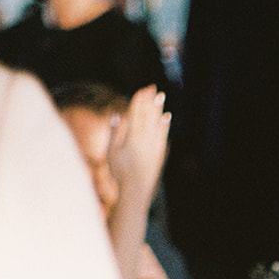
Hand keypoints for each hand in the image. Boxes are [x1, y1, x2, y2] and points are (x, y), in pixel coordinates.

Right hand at [107, 85, 168, 211]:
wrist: (135, 191)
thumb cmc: (119, 172)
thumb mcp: (111, 152)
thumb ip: (115, 132)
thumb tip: (117, 116)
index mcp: (133, 137)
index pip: (137, 113)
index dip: (139, 100)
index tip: (142, 90)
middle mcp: (146, 139)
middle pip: (149, 115)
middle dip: (150, 100)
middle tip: (153, 87)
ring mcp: (155, 146)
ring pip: (158, 123)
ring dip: (159, 109)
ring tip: (161, 97)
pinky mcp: (161, 153)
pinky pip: (164, 134)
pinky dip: (165, 125)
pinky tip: (167, 117)